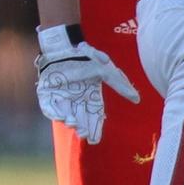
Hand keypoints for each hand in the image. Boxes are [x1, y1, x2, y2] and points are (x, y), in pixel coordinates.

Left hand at [33, 24, 139, 145]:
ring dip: (70, 122)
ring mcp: (60, 96)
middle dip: (83, 128)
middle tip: (85, 135)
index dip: (94, 128)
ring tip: (74, 124)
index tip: (95, 140)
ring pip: (65, 115)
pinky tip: (60, 117)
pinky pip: (48, 106)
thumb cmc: (87, 57)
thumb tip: (137, 99)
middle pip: (80, 119)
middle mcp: (75, 99)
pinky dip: (53, 112)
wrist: (66, 44)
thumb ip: (120, 85)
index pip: (93, 116)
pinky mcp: (46, 92)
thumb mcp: (107, 71)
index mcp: (89, 96)